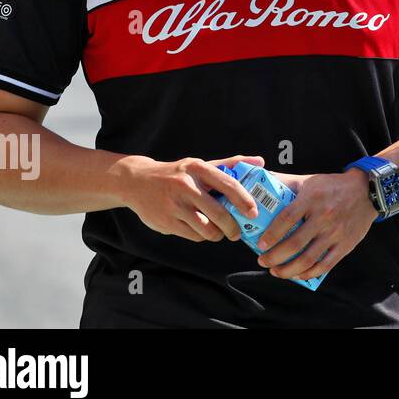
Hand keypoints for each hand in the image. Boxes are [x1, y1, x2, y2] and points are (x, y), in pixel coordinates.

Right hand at [122, 153, 264, 241]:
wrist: (137, 182)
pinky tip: (203, 231)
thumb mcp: (200, 165)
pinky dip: (202, 236)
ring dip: (218, 234)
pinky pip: (193, 235)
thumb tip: (260, 162)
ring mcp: (174, 205)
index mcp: (198, 169)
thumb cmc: (178, 174)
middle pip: (218, 212)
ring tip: (221, 233)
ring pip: (206, 228)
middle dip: (233, 227)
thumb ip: (230, 164)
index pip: (228, 184)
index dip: (244, 200)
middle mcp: (186, 186)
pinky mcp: (166, 221)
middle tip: (238, 232)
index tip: (254, 212)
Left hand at [253, 170, 375, 280]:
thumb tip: (262, 182)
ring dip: (288, 270)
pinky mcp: (345, 245)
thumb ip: (286, 183)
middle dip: (274, 257)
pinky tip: (298, 274)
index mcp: (312, 199)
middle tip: (263, 261)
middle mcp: (323, 217)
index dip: (271, 235)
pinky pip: (325, 265)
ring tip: (276, 271)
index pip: (286, 219)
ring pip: (307, 259)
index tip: (260, 244)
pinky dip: (309, 274)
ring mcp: (335, 233)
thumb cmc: (333, 186)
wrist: (367, 190)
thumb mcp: (310, 180)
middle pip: (294, 244)